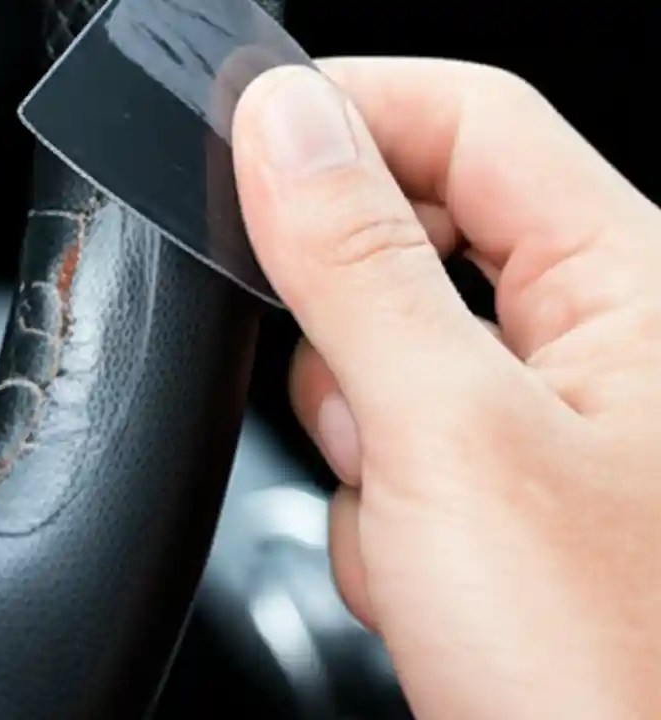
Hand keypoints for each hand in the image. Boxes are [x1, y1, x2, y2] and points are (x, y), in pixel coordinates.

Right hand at [232, 58, 660, 718]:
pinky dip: (372, 511)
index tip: (243, 143)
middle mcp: (600, 344)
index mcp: (632, 283)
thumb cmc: (602, 670)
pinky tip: (418, 576)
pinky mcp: (492, 501)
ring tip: (412, 525)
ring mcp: (542, 429)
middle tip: (351, 400)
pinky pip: (385, 450)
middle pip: (412, 240)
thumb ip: (356, 263)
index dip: (349, 111)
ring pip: (380, 361)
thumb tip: (283, 123)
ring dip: (357, 443)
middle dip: (345, 325)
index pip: (469, 118)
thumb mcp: (447, 436)